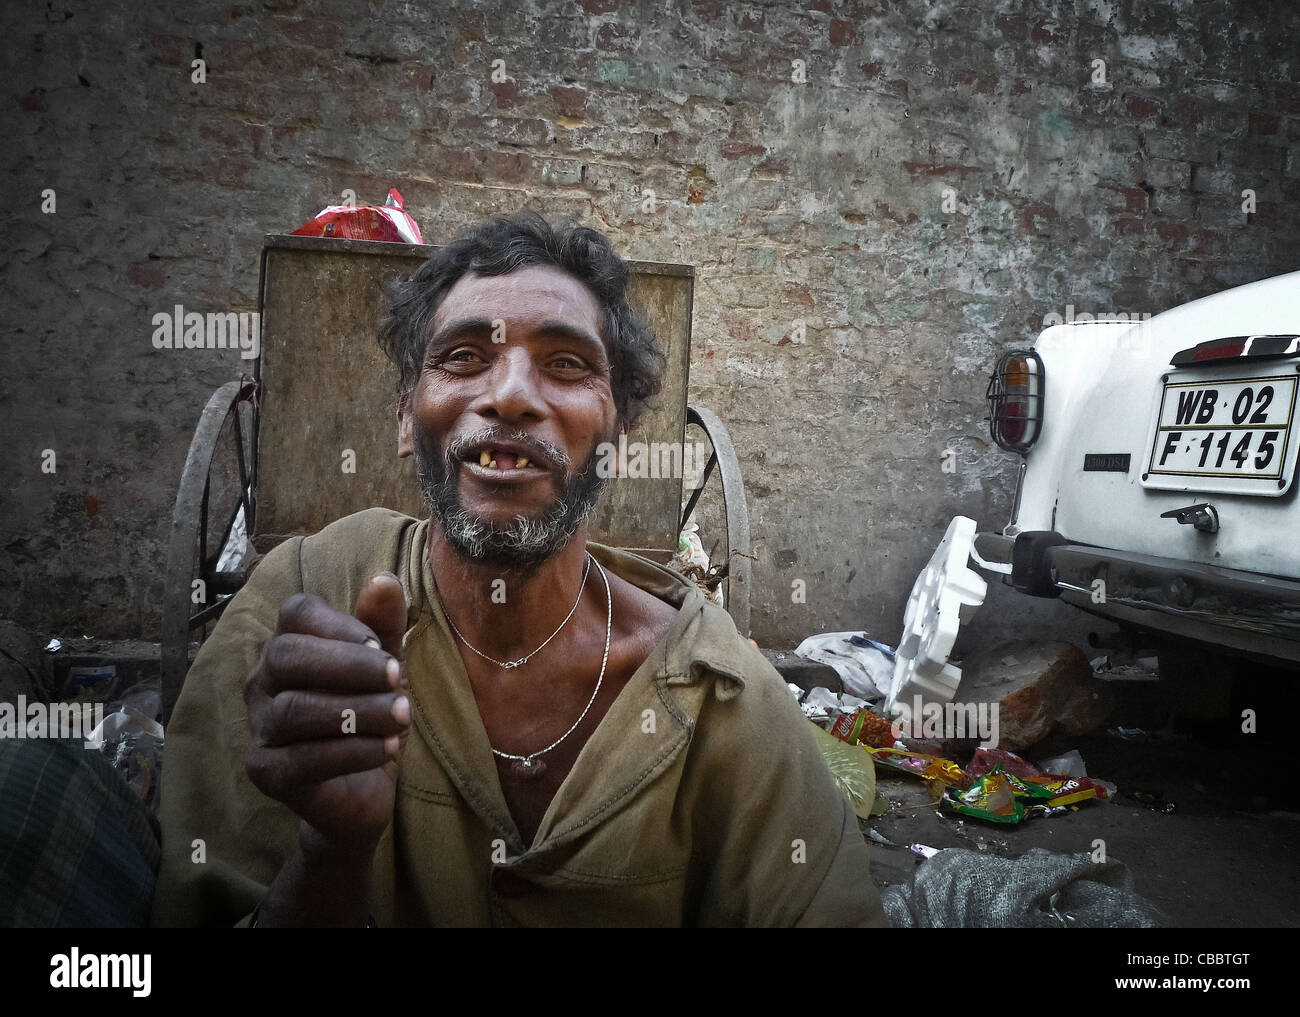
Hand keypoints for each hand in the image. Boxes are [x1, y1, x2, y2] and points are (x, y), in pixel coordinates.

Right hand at [243, 572, 410, 859]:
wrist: (361, 789)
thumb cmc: (368, 716)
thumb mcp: (384, 667)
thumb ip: (383, 625)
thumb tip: (386, 579)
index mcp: (288, 646)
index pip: (296, 613)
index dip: (338, 623)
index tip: (379, 644)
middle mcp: (261, 682)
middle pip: (285, 656)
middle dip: (347, 664)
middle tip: (397, 676)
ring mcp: (259, 728)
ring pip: (293, 710)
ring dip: (356, 711)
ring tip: (402, 716)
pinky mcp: (266, 772)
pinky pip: (300, 760)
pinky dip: (350, 752)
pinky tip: (387, 748)